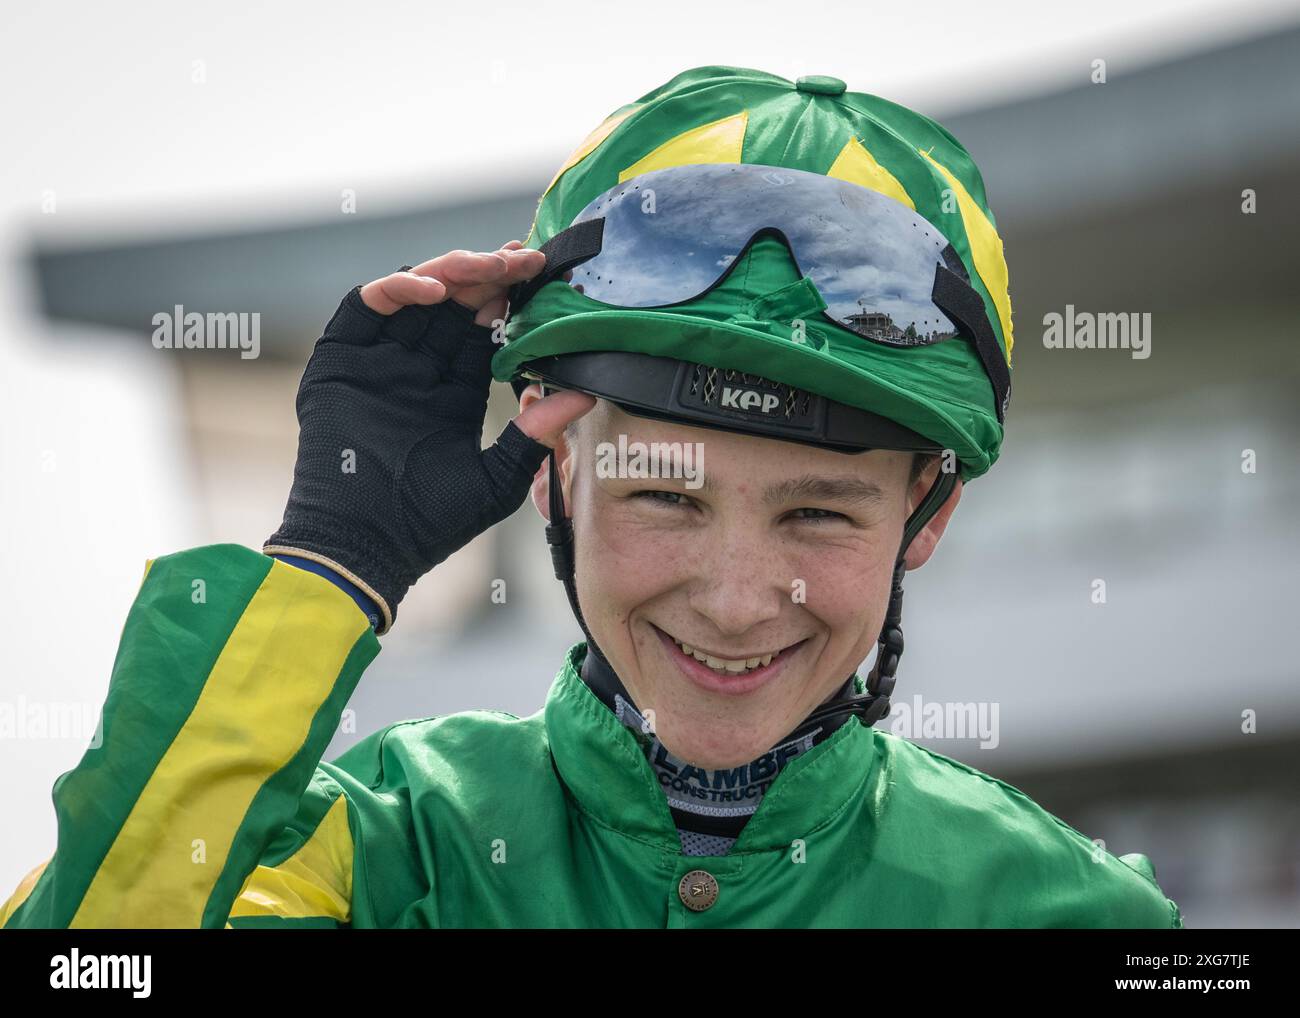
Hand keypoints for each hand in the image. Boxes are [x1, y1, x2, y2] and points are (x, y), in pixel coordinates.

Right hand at [265, 242, 595, 631]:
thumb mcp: (496, 478)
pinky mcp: (341, 359)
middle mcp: (417, 368)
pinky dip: (399, 287)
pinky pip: (367, 306)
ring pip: (416, 294)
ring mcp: (379, 360)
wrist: (364, 546)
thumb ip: (536, 435)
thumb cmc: (430, 523)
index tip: (543, 281)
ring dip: (453, 271)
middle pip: (455, 303)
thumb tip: (585, 396)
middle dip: (490, 276)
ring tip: (488, 266)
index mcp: (454, 390)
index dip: (513, 303)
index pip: (486, 331)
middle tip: (523, 259)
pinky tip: (436, 289)